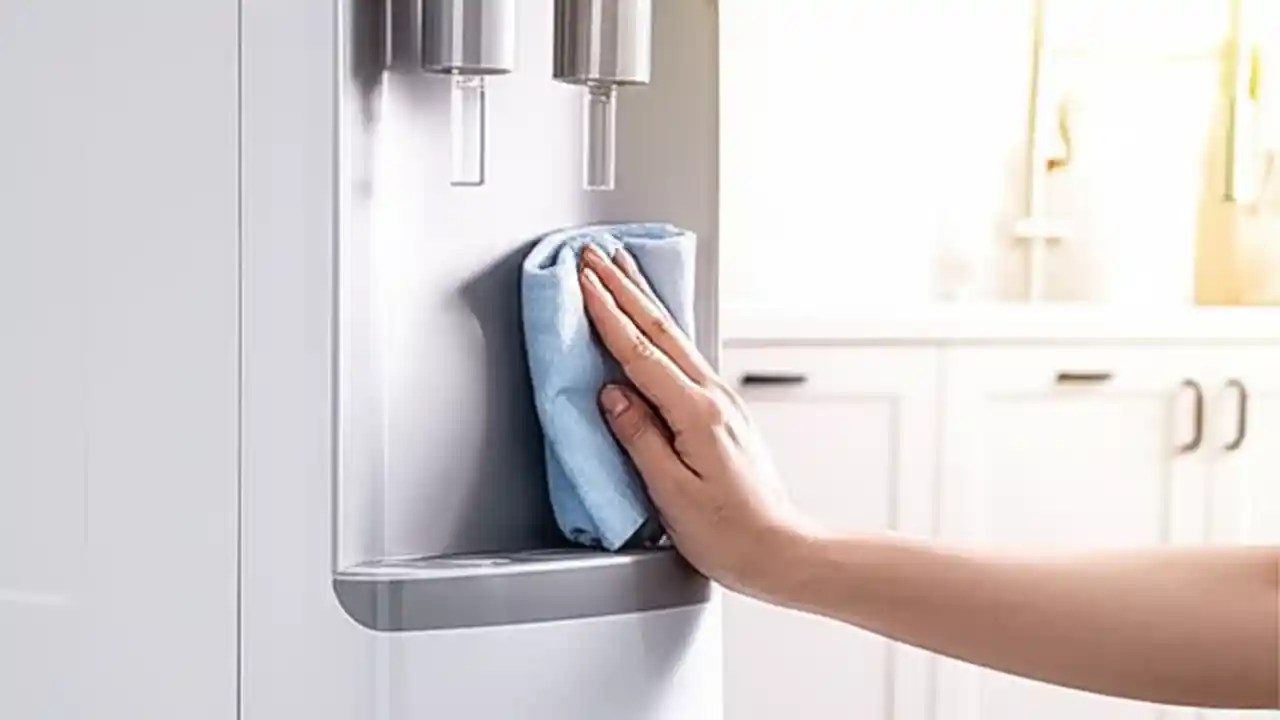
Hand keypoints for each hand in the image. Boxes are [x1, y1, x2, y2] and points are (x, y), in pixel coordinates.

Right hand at [578, 245, 814, 597]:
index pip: (641, 352)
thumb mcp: (672, 492)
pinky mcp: (722, 412)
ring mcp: (721, 401)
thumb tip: (611, 395)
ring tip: (622, 268)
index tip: (584, 281)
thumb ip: (639, 438)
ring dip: (644, 298)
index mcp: (697, 414)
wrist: (780, 550)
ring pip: (675, 336)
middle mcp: (713, 398)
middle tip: (595, 254)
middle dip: (624, 287)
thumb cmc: (728, 533)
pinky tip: (653, 321)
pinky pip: (684, 355)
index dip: (608, 313)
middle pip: (660, 329)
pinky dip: (660, 328)